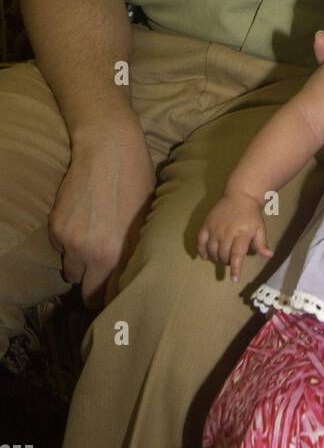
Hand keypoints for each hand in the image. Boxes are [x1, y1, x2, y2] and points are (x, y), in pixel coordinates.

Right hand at [48, 119, 155, 311]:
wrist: (108, 150)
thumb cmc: (135, 180)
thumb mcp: (144, 219)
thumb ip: (133, 250)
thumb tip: (132, 272)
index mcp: (116, 253)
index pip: (105, 296)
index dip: (109, 298)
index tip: (112, 296)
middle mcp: (90, 253)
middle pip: (85, 291)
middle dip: (92, 287)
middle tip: (99, 277)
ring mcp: (69, 240)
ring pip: (71, 268)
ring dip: (80, 262)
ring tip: (93, 241)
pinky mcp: (55, 226)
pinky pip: (60, 246)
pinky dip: (68, 241)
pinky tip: (82, 220)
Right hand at [196, 189, 273, 282]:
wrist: (241, 195)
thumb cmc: (251, 214)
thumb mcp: (260, 228)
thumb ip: (262, 243)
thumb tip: (268, 256)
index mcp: (242, 233)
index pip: (237, 255)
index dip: (236, 269)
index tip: (234, 279)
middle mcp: (227, 231)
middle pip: (223, 255)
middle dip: (227, 262)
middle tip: (232, 260)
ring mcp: (215, 227)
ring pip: (212, 250)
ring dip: (216, 258)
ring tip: (222, 256)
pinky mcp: (207, 223)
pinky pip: (200, 240)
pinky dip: (201, 251)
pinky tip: (204, 257)